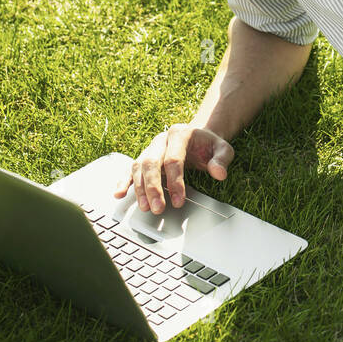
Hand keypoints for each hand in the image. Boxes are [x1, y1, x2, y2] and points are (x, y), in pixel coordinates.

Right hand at [112, 123, 234, 214]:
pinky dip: (124, 182)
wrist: (198, 137)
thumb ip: (222, 159)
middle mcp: (161, 140)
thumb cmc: (209, 145)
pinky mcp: (144, 158)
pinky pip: (131, 169)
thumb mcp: (223, 148)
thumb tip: (219, 173)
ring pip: (139, 167)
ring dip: (140, 188)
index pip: (173, 159)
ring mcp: (151, 149)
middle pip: (152, 163)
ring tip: (145, 207)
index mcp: (179, 134)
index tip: (179, 200)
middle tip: (158, 208)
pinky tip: (119, 194)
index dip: (176, 181)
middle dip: (154, 187)